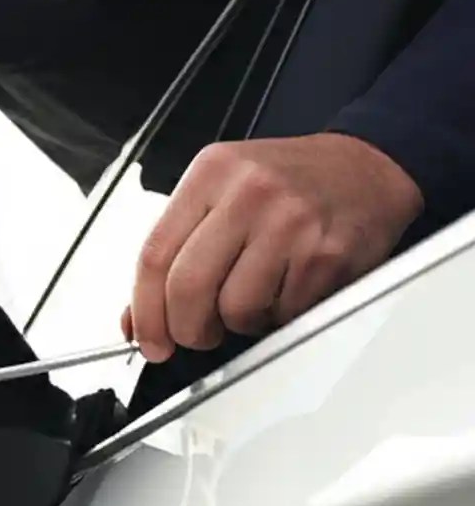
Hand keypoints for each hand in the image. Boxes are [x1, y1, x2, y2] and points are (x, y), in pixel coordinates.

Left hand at [124, 132, 422, 361]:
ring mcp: (291, 222)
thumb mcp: (222, 192)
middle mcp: (248, 192)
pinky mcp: (327, 254)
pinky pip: (282, 314)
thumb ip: (176, 249)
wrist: (368, 166)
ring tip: (255, 296)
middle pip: (188, 286)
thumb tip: (137, 320)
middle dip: (185, 329)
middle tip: (195, 335)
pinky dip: (278, 317)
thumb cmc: (289, 183)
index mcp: (211, 173)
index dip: (145, 310)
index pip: (155, 254)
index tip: (147, 339)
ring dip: (239, 322)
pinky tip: (288, 290)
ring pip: (235, 308)